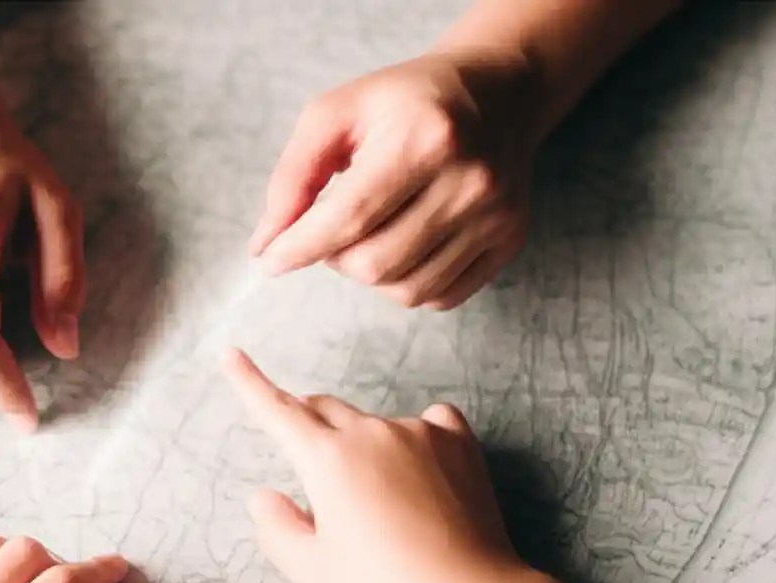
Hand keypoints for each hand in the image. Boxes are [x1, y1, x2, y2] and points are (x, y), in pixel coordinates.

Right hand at [223, 349, 525, 582]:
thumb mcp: (312, 571)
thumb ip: (277, 528)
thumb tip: (264, 497)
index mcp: (326, 459)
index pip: (277, 410)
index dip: (249, 382)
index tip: (231, 355)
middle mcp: (370, 432)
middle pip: (324, 410)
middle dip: (307, 422)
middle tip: (309, 459)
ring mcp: (418, 432)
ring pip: (375, 424)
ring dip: (365, 446)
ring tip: (382, 504)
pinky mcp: (459, 443)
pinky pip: (431, 422)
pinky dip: (419, 438)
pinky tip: (425, 470)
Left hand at [250, 49, 536, 309]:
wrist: (495, 93)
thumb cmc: (404, 103)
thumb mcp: (336, 113)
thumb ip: (293, 176)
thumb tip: (266, 243)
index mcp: (426, 137)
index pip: (349, 217)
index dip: (298, 247)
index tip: (269, 259)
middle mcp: (470, 181)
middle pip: (374, 264)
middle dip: (333, 257)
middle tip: (329, 229)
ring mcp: (496, 216)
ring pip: (404, 290)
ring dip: (367, 273)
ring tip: (366, 233)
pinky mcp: (509, 241)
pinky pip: (438, 297)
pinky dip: (404, 284)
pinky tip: (400, 245)